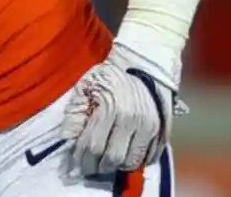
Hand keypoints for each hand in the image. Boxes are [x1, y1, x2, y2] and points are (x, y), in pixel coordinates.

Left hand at [60, 41, 185, 176]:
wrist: (144, 64)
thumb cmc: (110, 75)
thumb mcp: (85, 87)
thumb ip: (74, 114)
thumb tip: (67, 142)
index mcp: (112, 108)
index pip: (93, 146)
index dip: (82, 159)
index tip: (76, 162)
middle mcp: (134, 120)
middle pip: (113, 158)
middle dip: (97, 166)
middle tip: (89, 166)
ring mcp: (151, 127)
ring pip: (131, 162)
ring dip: (116, 166)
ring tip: (105, 162)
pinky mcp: (163, 132)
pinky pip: (149, 158)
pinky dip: (135, 162)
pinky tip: (123, 155)